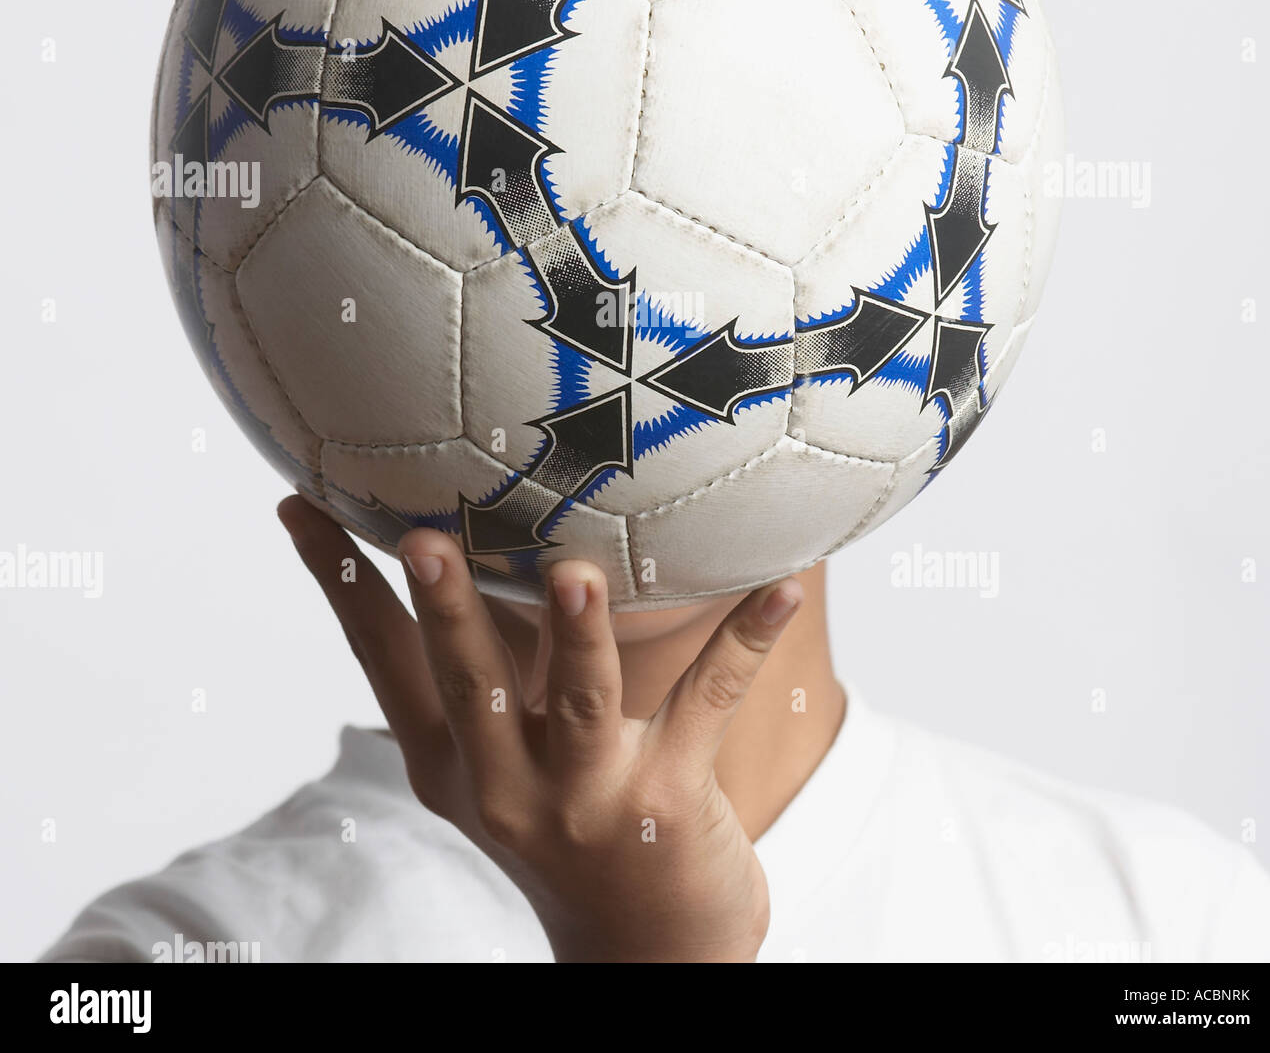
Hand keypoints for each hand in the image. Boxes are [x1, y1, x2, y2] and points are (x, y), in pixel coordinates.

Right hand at [277, 496, 803, 962]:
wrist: (641, 947)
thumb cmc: (564, 821)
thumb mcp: (499, 760)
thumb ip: (482, 666)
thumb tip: (458, 552)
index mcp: (451, 762)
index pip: (381, 660)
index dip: (342, 584)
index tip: (303, 503)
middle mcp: (505, 782)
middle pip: (468, 683)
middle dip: (447, 612)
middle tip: (426, 541)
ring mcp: (587, 797)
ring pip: (581, 702)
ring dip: (579, 635)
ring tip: (576, 574)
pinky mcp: (668, 799)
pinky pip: (711, 703)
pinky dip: (746, 639)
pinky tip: (782, 585)